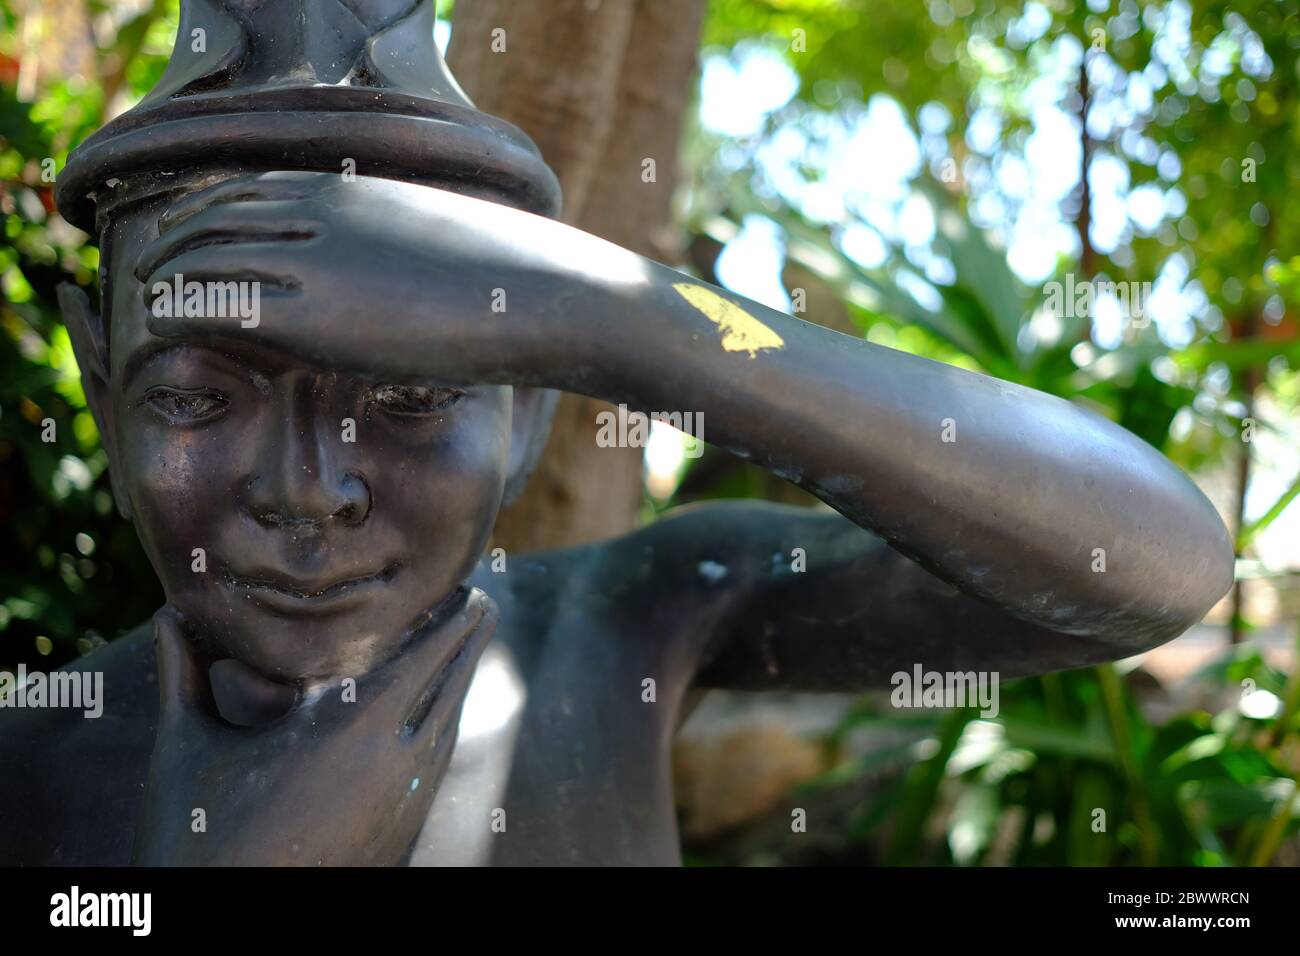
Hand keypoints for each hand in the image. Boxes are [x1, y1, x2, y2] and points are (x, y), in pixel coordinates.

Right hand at [133, 590, 494, 865]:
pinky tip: (439, 722)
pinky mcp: (399, 839)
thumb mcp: (186, 748)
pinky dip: (441, 734)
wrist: (225, 934)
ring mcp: (402, 807)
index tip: (473, 592)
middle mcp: (392, 766)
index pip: (424, 662)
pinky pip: (432, 771)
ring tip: (465, 655)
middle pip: (450, 691)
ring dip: (457, 689)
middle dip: (468, 646)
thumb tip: (164, 613)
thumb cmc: (198, 838)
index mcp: (351, 733)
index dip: (451, 625)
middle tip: (485, 608)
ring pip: (446, 732)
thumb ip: (182, 675)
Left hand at [136, 171, 626, 386]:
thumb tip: (396, 266)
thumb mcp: (439, 236)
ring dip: (162, 281)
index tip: (190, 245)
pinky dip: (172, 314)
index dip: (202, 218)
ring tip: (149, 309)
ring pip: (194, 258)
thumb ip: (393, 241)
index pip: (241, 191)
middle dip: (171, 248)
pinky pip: (206, 305)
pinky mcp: (304, 313)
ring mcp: (306, 258)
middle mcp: (313, 212)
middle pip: (206, 218)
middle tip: (154, 280)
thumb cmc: (506, 276)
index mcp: (346, 188)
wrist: (537, 293)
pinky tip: (165, 334)